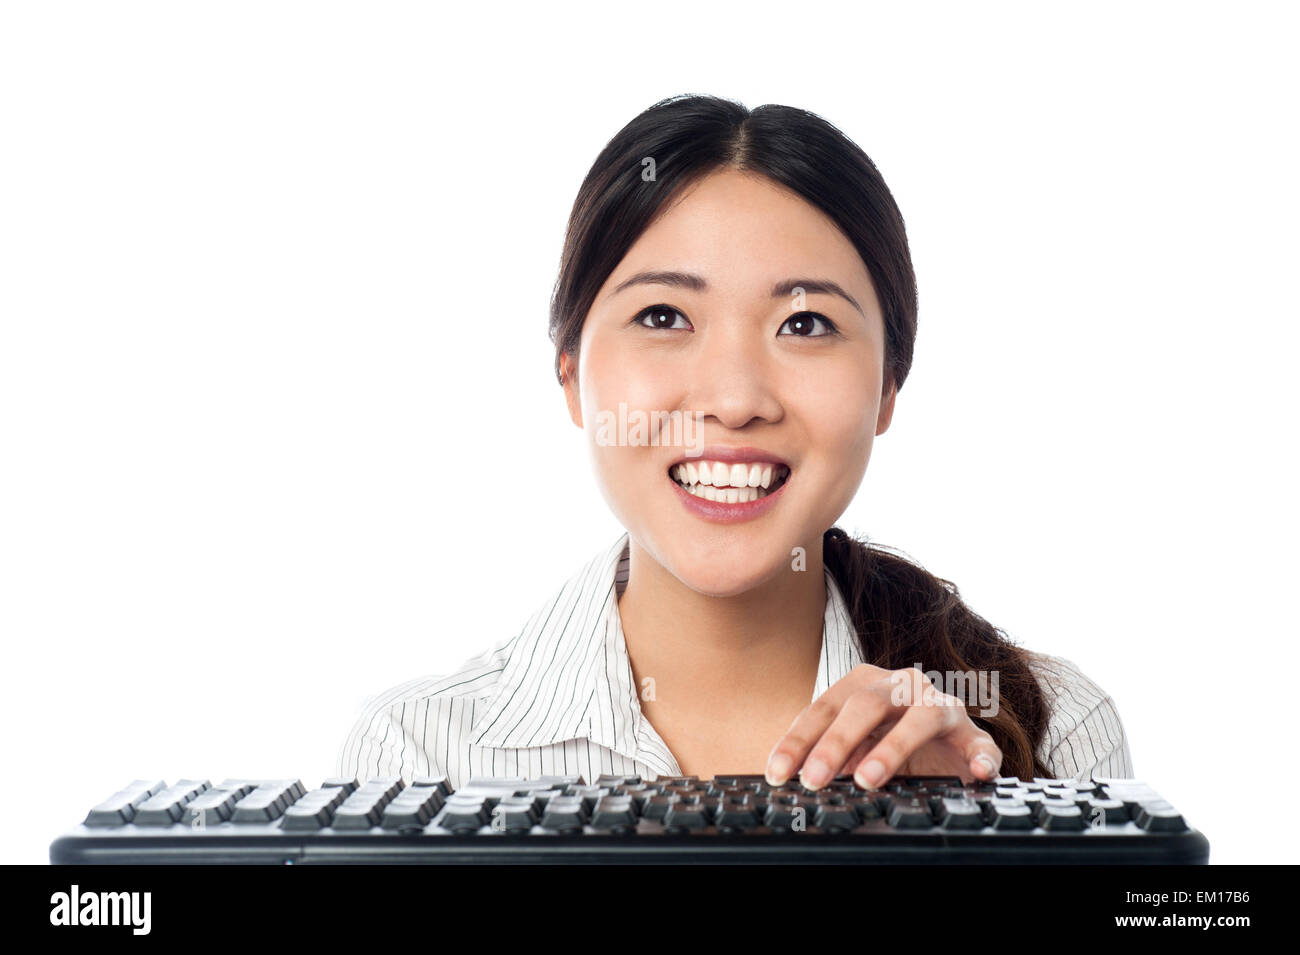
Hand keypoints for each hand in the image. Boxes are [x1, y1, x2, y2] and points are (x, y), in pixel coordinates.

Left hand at [764, 664, 1002, 789]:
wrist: (946, 750)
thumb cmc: (889, 742)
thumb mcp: (855, 749)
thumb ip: (833, 756)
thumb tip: (802, 774)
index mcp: (866, 685)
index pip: (824, 707)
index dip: (798, 739)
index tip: (778, 771)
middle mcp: (903, 687)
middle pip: (866, 705)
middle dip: (835, 743)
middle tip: (814, 779)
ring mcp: (941, 706)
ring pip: (920, 716)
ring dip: (892, 748)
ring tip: (868, 780)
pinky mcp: (974, 735)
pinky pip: (981, 743)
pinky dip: (981, 756)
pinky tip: (978, 773)